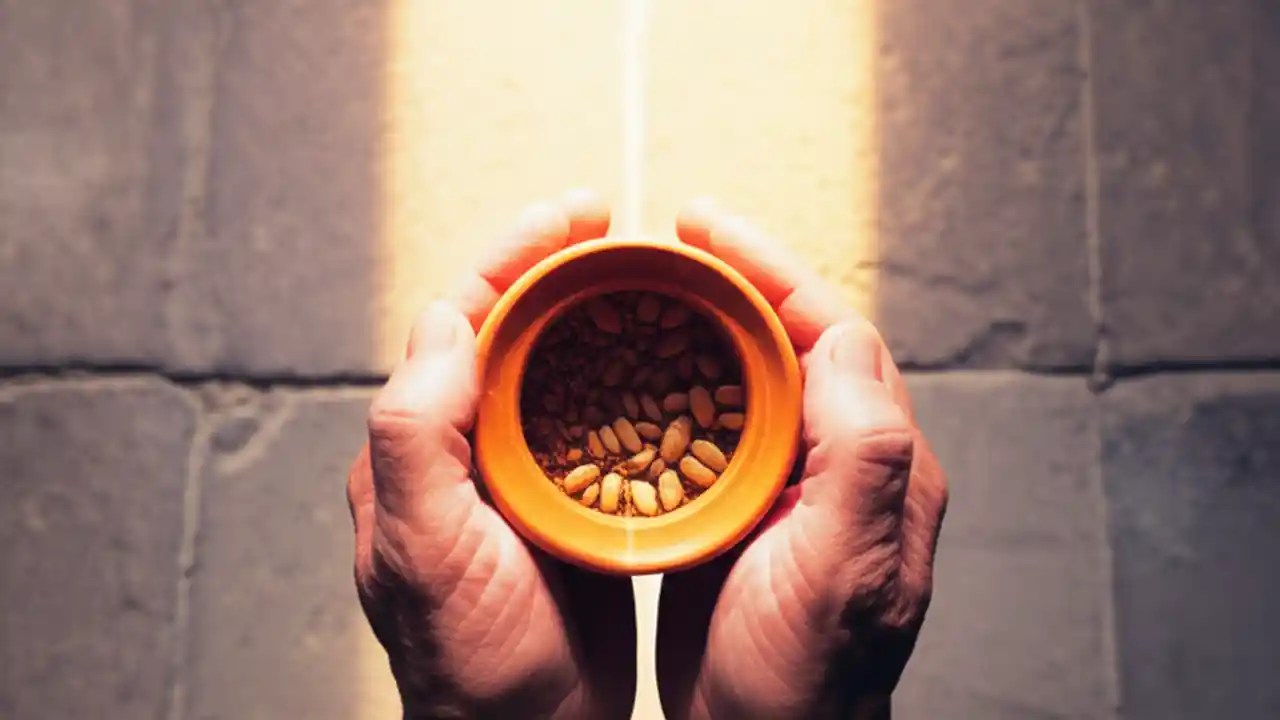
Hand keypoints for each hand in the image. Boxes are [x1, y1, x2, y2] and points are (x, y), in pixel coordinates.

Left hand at [346, 192, 636, 718]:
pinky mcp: (567, 504)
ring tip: (642, 272)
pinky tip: (663, 359)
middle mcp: (463, 450)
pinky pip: (592, 420)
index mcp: (420, 447)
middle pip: (507, 330)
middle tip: (610, 221)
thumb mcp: (424, 548)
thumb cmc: (467, 663)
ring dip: (592, 311)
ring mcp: (517, 475)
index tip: (568, 214)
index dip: (510, 255)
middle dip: (554, 265)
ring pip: (552, 367)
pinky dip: (624, 377)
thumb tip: (443, 319)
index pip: (458, 322)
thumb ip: (417, 435)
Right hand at [656, 200, 948, 719]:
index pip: (831, 332)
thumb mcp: (845, 570)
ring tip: (654, 281)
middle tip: (678, 233)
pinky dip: (682, 379)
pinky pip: (721, 422)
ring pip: (756, 372)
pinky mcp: (749, 511)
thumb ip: (862, 454)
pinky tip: (640, 368)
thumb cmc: (804, 680)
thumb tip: (842, 337)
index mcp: (878, 463)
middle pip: (794, 337)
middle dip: (740, 275)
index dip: (771, 268)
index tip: (708, 225)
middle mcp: (844, 463)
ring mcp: (795, 485)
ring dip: (709, 318)